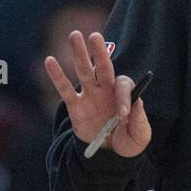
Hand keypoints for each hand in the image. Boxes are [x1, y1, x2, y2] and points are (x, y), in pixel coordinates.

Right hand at [44, 31, 150, 157]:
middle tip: (95, 36)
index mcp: (124, 94)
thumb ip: (140, 121)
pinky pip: (65, 89)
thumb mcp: (140, 136)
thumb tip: (137, 103)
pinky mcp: (75, 106)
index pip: (122, 86)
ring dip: (79, 54)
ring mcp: (90, 95)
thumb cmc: (128, 141)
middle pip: (103, 66)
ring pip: (84, 71)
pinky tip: (49, 61)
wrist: (108, 155)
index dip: (123, 98)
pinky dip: (57, 75)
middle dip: (99, 52)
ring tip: (74, 35)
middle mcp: (106, 89)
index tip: (122, 115)